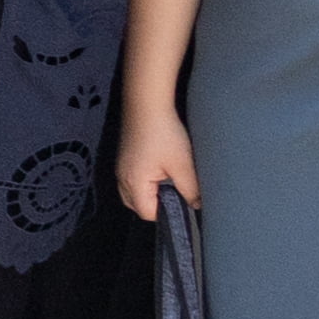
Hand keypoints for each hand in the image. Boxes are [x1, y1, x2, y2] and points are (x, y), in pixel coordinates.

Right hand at [112, 105, 191, 223]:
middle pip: (137, 206)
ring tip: (169, 181)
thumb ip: (191, 190)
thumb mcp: (183, 165)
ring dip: (150, 194)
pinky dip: (145, 182)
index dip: (167, 213)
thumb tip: (197, 205)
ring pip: (134, 193)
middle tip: (176, 193)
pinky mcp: (125, 158)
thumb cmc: (164, 134)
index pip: (148, 213)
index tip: (182, 202)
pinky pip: (132, 181)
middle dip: (156, 205)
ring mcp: (121, 168)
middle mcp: (122, 178)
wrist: (147, 105)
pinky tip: (160, 170)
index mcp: (134, 183)